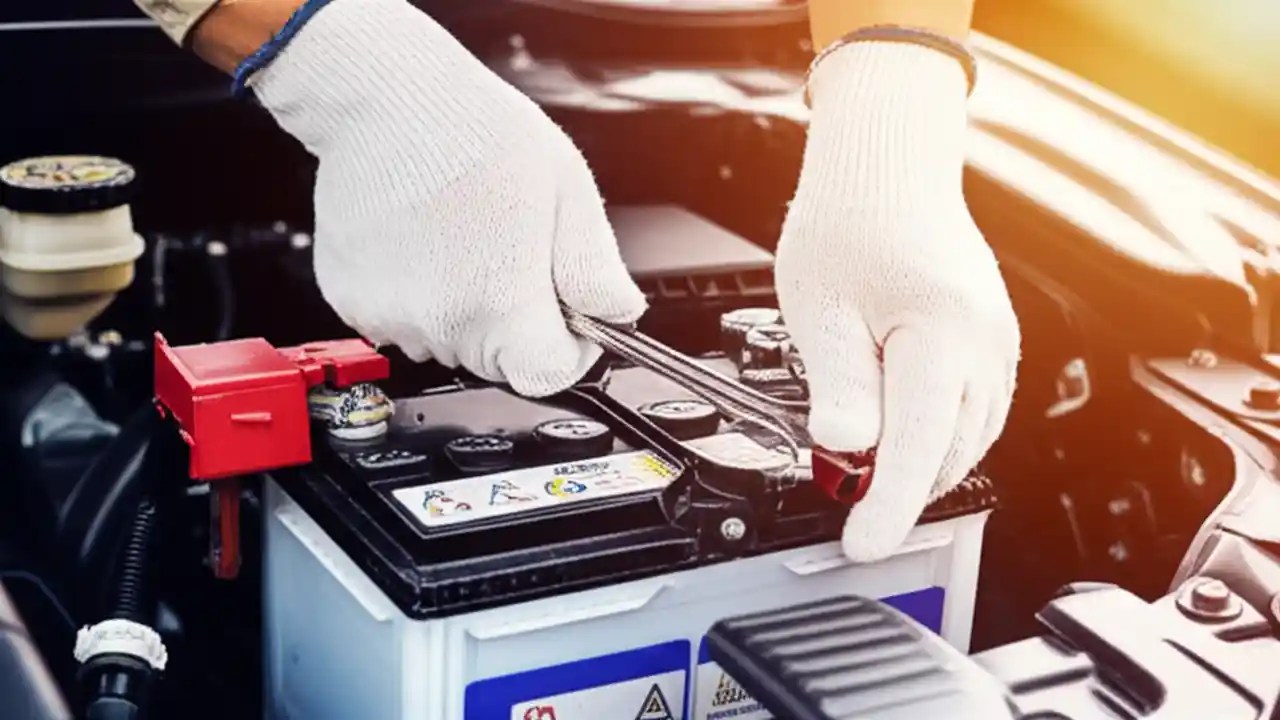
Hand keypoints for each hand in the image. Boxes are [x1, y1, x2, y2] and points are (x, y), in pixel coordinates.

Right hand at [249, 0, 644, 395]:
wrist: (383, 97)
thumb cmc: (471, 130)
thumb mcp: (567, 193)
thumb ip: (596, 268)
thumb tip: (617, 311)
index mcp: (501, 305)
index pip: (549, 375)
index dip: (570, 346)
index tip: (569, 314)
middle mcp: (441, 324)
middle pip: (499, 359)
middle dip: (517, 318)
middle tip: (512, 250)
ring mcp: (388, 317)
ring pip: (449, 339)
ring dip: (465, 305)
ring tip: (465, 236)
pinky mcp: (350, 301)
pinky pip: (401, 318)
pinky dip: (417, 292)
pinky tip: (425, 240)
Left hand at [777, 43, 1019, 560]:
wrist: (887, 165)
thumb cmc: (849, 219)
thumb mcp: (820, 309)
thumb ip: (841, 385)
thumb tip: (847, 451)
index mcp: (940, 336)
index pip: (916, 450)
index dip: (887, 508)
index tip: (862, 545)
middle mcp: (983, 346)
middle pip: (948, 453)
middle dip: (900, 488)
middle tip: (846, 498)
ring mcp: (996, 343)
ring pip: (966, 439)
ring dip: (921, 464)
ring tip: (865, 464)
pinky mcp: (993, 339)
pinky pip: (973, 411)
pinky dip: (938, 435)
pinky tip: (899, 431)